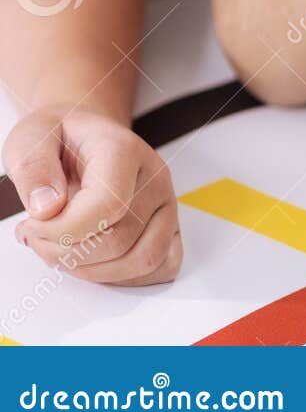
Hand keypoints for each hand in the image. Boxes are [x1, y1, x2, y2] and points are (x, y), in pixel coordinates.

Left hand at [6, 109, 181, 286]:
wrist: (86, 135)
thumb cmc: (61, 139)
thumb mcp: (30, 138)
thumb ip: (33, 169)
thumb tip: (47, 209)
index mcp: (123, 151)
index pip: (108, 205)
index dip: (63, 231)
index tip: (31, 227)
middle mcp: (154, 178)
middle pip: (120, 240)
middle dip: (66, 253)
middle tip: (37, 237)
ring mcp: (166, 203)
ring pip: (143, 260)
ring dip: (92, 270)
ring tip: (62, 250)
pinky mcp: (169, 225)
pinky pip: (162, 266)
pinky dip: (125, 276)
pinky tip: (93, 261)